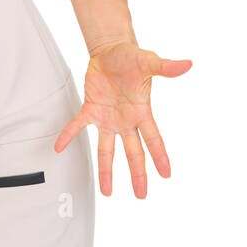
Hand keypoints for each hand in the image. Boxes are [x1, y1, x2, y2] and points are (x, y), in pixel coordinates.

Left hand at [54, 40, 192, 197]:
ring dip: (106, 169)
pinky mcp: (91, 109)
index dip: (159, 156)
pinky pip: (78, 126)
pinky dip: (68, 135)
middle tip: (141, 195)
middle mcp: (126, 121)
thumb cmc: (132, 58)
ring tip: (107, 191)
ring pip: (107, 149)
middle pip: (133, 152)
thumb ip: (166, 67)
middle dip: (137, 173)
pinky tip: (58, 147)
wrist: (112, 51)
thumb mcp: (149, 61)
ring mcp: (108, 118)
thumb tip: (188, 64)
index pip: (153, 138)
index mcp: (142, 112)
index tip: (166, 175)